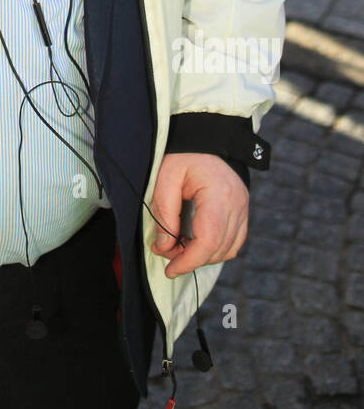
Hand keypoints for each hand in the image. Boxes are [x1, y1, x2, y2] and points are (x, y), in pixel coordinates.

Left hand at [149, 153, 247, 278]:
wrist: (205, 138)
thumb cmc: (184, 155)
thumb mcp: (166, 178)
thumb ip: (165, 214)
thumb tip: (165, 248)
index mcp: (220, 194)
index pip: (209, 239)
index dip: (189, 260)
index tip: (170, 269)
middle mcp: (238, 204)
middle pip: (219, 248)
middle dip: (191, 259)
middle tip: (166, 253)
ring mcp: (244, 208)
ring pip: (228, 249)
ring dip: (203, 256)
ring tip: (178, 245)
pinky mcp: (243, 211)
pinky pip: (234, 242)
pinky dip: (215, 249)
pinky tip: (195, 242)